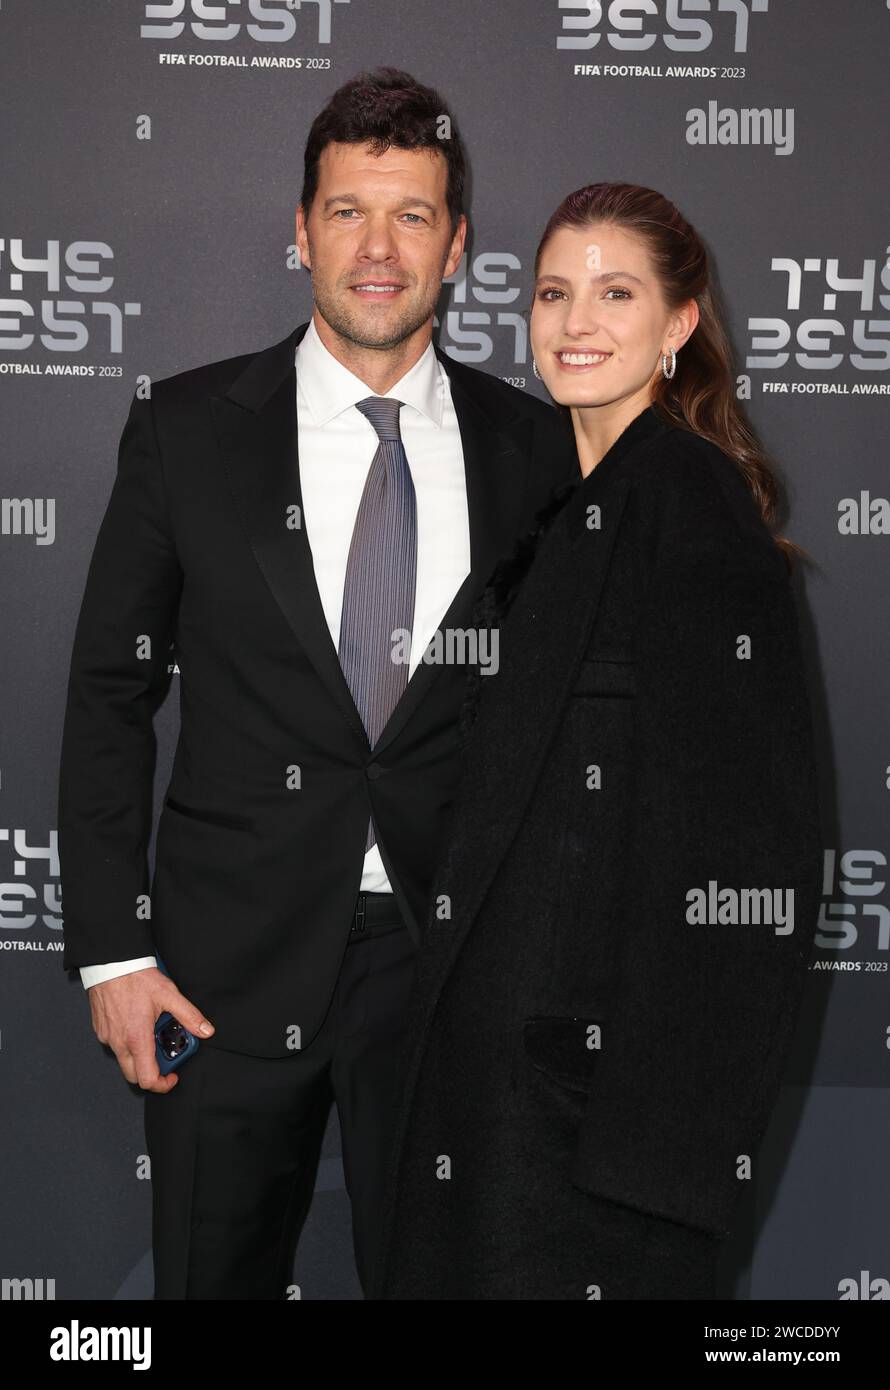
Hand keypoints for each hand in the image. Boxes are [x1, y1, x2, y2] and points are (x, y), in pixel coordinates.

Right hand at [88, 967, 213, 1092]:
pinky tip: (138, 1024)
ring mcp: (107, 1037)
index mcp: (137, 1038)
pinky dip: (129, 1043)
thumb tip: (205, 1030)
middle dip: (152, 1071)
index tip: (172, 1076)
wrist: (110, 962)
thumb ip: (189, 1015)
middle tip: (165, 1053)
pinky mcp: (100, 1030)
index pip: (147, 1079)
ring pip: (124, 1060)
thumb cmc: (135, 977)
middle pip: (134, 1075)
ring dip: (140, 1055)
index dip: (162, 1084)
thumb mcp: (169, 995)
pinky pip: (115, 1046)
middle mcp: (118, 1042)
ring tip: (152, 1032)